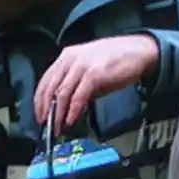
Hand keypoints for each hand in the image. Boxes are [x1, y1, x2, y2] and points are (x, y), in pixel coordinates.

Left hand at [33, 34, 158, 133]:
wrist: (139, 51)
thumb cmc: (116, 59)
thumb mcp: (89, 68)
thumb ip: (76, 84)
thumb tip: (68, 106)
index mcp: (67, 56)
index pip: (45, 80)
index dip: (40, 100)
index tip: (40, 115)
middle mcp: (71, 59)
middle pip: (50, 88)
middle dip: (46, 109)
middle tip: (46, 125)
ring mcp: (82, 66)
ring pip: (62, 94)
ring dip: (58, 114)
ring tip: (57, 128)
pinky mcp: (94, 75)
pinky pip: (78, 97)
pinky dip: (73, 111)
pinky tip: (71, 120)